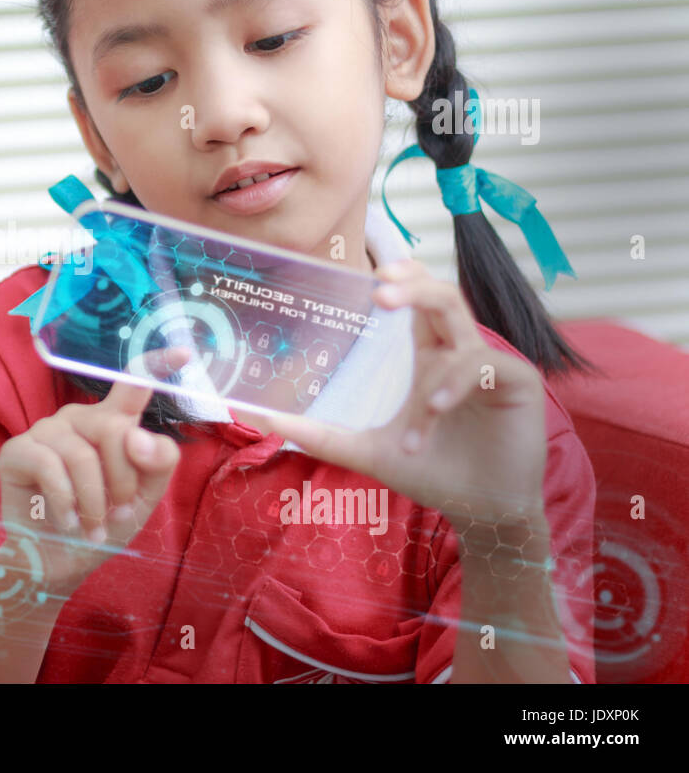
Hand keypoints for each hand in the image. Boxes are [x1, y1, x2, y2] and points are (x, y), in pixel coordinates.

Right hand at [0, 346, 188, 593]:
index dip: (157, 365)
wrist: (60, 562)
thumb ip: (156, 464)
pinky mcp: (16, 450)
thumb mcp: (143, 499)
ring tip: (92, 526)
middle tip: (117, 515)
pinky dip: (64, 501)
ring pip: (82, 455)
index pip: (134, 385)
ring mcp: (45, 431)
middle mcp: (78, 418)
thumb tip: (139, 438)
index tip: (186, 352)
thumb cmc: (102, 525)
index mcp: (112, 423)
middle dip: (122, 481)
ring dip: (93, 501)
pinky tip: (68, 520)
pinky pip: (49, 465)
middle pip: (114, 430)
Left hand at [236, 260, 548, 526]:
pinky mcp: (518, 384)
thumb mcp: (370, 452)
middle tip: (380, 292)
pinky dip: (457, 386)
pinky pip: (484, 367)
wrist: (481, 512)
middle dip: (415, 287)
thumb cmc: (431, 472)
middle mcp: (459, 352)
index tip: (370, 273)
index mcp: (430, 356)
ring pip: (463, 329)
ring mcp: (491, 365)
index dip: (402, 279)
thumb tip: (267, 420)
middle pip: (443, 295)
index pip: (418, 300)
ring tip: (425, 407)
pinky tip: (439, 410)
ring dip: (437, 366)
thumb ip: (322, 436)